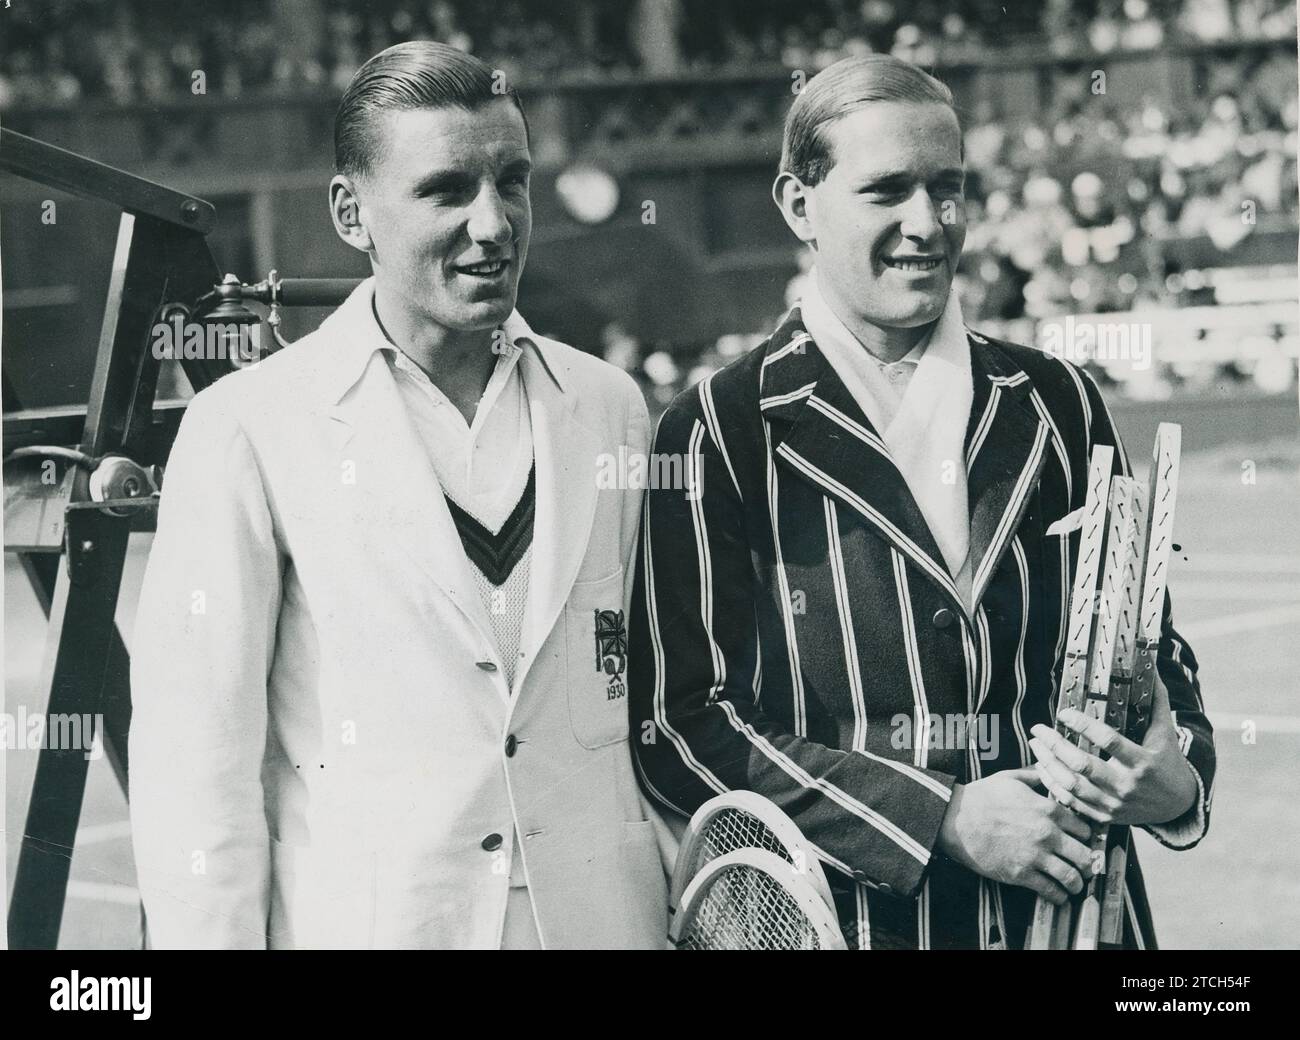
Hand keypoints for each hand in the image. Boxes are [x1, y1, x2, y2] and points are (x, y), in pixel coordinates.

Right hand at [937, 768, 1094, 905]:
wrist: (955, 819)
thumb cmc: (981, 796)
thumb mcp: (1010, 778)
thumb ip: (1035, 776)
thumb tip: (1048, 769)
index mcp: (1048, 809)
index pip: (1085, 830)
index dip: (1086, 838)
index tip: (1083, 843)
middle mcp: (1047, 833)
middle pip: (1084, 856)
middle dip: (1087, 863)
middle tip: (1084, 867)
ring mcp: (1035, 856)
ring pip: (1072, 877)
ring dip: (1077, 884)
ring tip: (1075, 886)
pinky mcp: (1020, 874)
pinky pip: (1050, 891)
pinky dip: (1058, 897)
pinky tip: (1058, 895)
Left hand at [1029, 675, 1197, 826]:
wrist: (1177, 806)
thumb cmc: (1167, 761)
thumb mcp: (1165, 732)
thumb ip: (1157, 701)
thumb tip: (1150, 670)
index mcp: (1142, 762)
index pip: (1108, 741)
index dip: (1083, 725)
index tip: (1064, 713)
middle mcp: (1127, 785)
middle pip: (1082, 765)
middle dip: (1055, 744)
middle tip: (1037, 728)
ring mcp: (1115, 804)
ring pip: (1072, 785)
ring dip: (1048, 763)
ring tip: (1035, 744)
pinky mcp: (1105, 817)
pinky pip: (1071, 802)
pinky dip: (1052, 784)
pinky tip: (1041, 767)